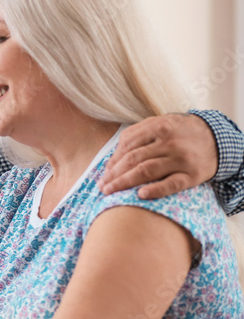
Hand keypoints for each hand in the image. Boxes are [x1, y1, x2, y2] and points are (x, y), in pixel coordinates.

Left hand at [101, 114, 217, 198]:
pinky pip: (171, 184)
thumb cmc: (179, 133)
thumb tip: (112, 160)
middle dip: (114, 174)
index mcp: (159, 127)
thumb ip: (136, 136)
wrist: (216, 138)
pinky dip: (155, 190)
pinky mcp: (192, 175)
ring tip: (111, 192)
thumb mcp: (160, 124)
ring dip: (125, 183)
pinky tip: (140, 195)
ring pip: (147, 171)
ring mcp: (182, 159)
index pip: (128, 146)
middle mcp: (170, 143)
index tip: (103, 174)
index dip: (112, 161)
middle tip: (102, 187)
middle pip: (134, 159)